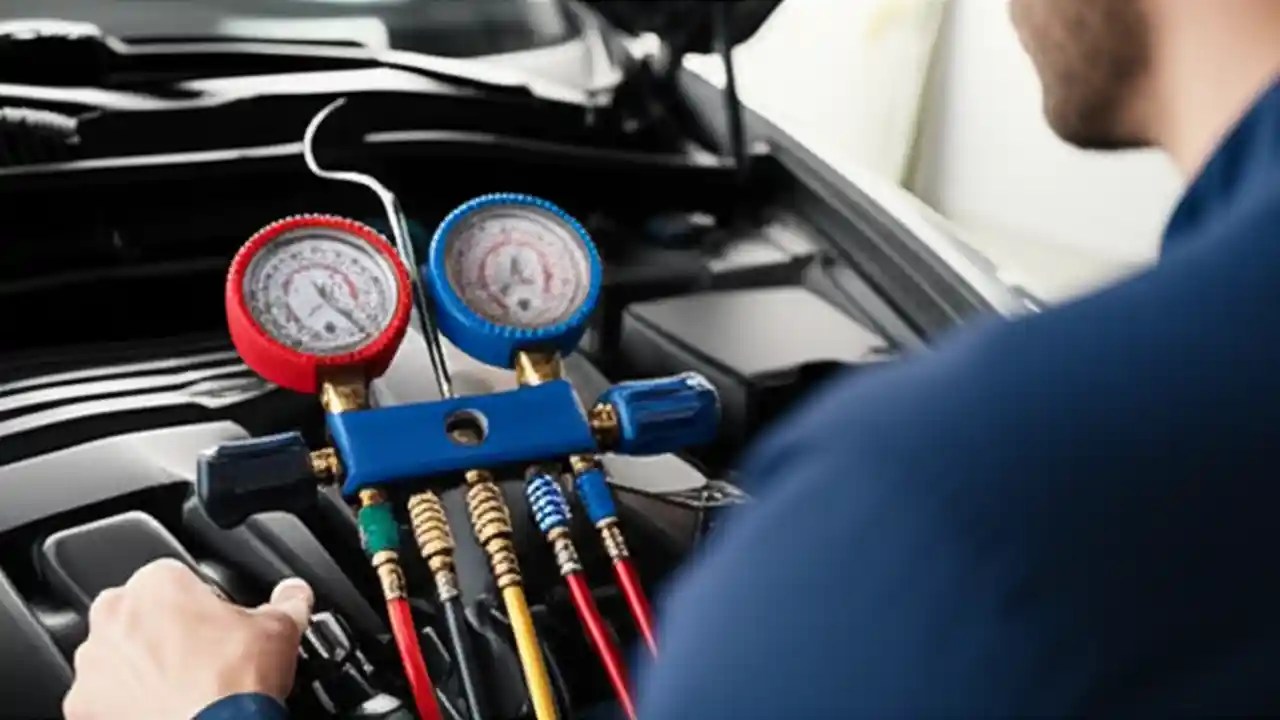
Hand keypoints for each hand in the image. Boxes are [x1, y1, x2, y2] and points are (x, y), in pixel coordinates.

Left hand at [63, 559, 313, 719]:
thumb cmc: (235, 683)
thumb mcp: (280, 629)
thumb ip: (288, 600)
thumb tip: (295, 593)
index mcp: (157, 584)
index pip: (178, 579)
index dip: (203, 603)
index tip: (218, 626)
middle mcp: (114, 617)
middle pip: (140, 615)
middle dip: (164, 632)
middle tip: (200, 658)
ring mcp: (94, 665)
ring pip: (118, 657)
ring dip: (142, 668)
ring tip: (181, 691)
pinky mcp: (83, 707)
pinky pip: (103, 699)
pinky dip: (126, 705)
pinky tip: (161, 712)